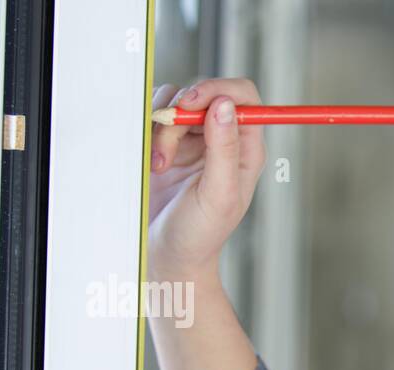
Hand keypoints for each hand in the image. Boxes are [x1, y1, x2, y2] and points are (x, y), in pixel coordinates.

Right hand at [148, 77, 266, 282]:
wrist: (167, 255)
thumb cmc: (199, 234)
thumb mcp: (218, 195)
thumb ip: (224, 150)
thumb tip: (225, 106)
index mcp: (245, 150)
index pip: (243, 97)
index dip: (219, 90)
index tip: (194, 103)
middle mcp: (221, 139)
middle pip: (205, 94)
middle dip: (182, 112)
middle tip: (169, 142)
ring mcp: (192, 140)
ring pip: (176, 102)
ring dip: (162, 128)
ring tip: (160, 165)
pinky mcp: (166, 144)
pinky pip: (154, 117)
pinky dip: (148, 134)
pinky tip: (152, 165)